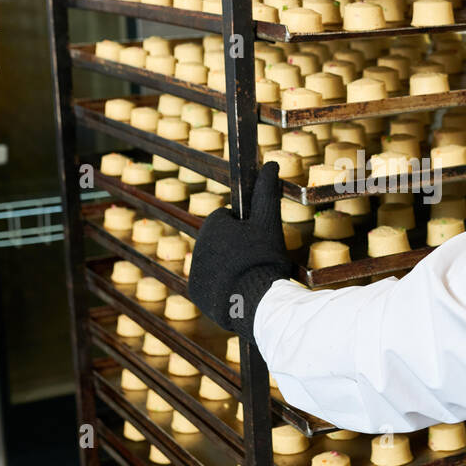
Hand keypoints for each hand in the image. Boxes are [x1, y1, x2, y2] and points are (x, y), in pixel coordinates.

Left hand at [187, 161, 294, 336]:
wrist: (254, 302)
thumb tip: (270, 163)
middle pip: (222, 241)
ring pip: (216, 261)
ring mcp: (195, 269)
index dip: (245, 228)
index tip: (257, 241)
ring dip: (229, 266)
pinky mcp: (195, 291)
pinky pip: (211, 283)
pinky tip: (239, 291)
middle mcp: (198, 244)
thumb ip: (266, 192)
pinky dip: (222, 285)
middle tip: (256, 259)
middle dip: (236, 247)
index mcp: (213, 224)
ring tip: (249, 276)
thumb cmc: (262, 258)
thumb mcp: (268, 222)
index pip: (229, 219)